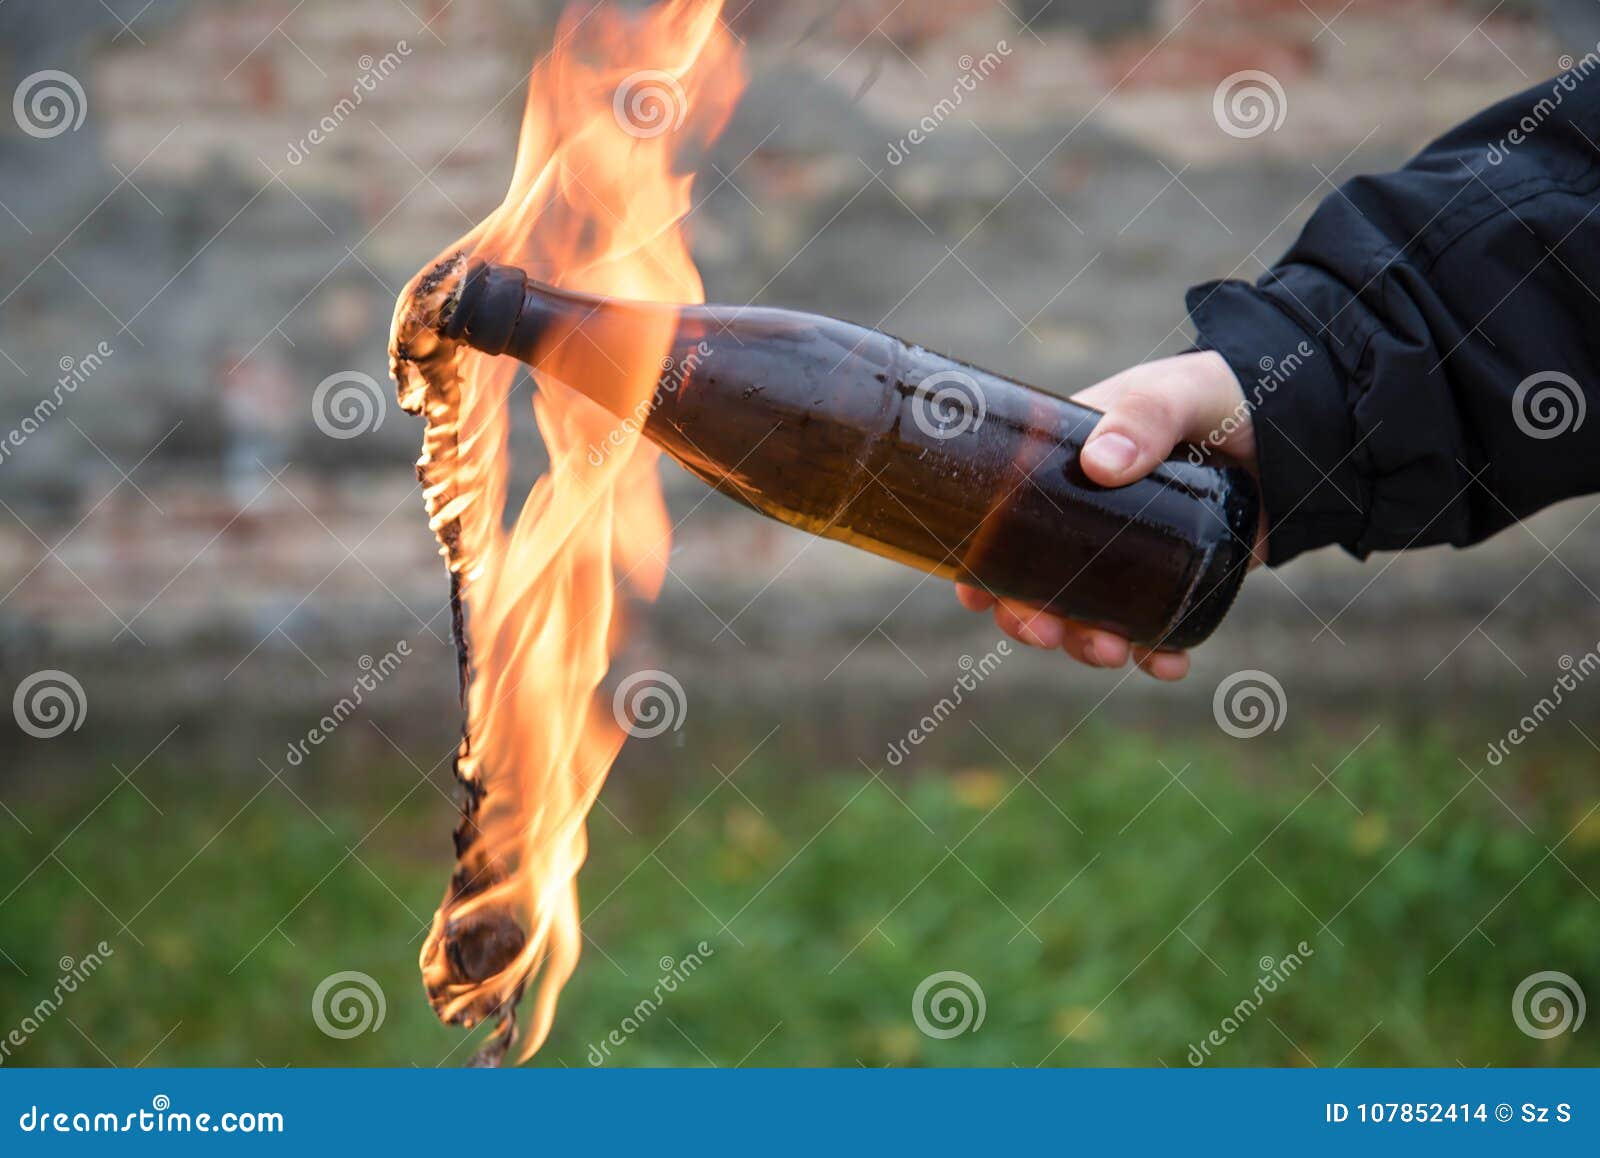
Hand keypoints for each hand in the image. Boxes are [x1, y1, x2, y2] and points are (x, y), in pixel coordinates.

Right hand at [955, 350, 1265, 680]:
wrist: (1298, 426)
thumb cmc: (1221, 394)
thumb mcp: (1178, 392)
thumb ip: (1145, 416)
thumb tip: (1099, 467)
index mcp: (1062, 468)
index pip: (1003, 520)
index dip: (980, 563)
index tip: (975, 595)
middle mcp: (1087, 518)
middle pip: (1035, 581)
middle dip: (1029, 618)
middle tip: (1043, 633)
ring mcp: (1131, 555)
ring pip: (1087, 614)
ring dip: (1083, 644)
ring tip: (1108, 654)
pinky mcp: (1177, 580)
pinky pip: (1153, 629)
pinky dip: (1154, 655)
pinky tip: (1166, 664)